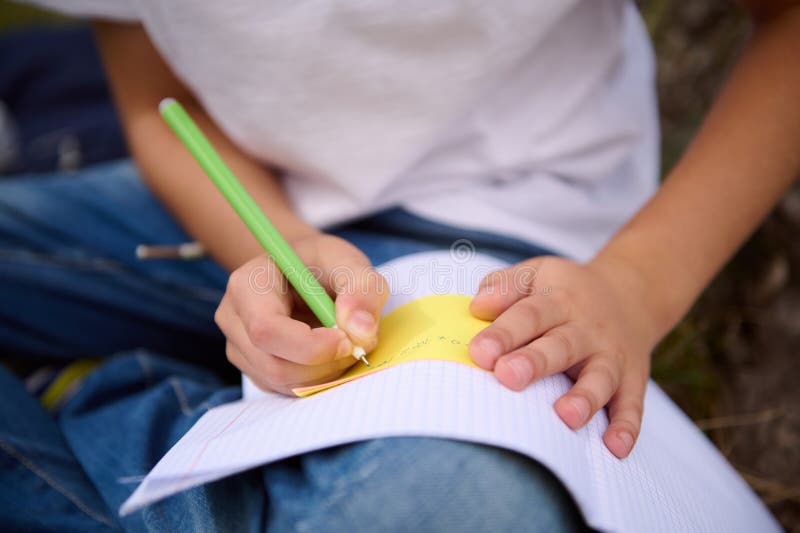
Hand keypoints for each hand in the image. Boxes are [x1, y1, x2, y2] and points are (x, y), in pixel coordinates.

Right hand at [215, 232, 387, 394]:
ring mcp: (239, 347)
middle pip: (273, 364)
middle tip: (356, 345)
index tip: (347, 341)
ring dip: (323, 373)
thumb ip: (362, 288)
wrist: (304, 270)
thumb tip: (360, 331)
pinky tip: (329, 353)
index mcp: (247, 285)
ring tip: (345, 344)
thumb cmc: (322, 263)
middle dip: (323, 364)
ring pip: (282, 381)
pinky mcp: (254, 368)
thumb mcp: (348, 260)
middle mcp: (233, 319)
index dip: (310, 345)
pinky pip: (285, 388)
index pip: (266, 329)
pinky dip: (315, 379)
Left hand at [468, 255, 660, 457]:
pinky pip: (632, 405)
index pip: (528, 315)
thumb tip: (479, 306)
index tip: (479, 352)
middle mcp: (586, 329)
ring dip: (584, 398)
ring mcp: (611, 356)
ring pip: (599, 378)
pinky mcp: (632, 381)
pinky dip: (626, 427)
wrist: (629, 295)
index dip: (503, 333)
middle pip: (560, 346)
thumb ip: (505, 286)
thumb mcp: (537, 274)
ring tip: (566, 417)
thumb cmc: (564, 291)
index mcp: (558, 300)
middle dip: (535, 362)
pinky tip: (615, 447)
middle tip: (508, 376)